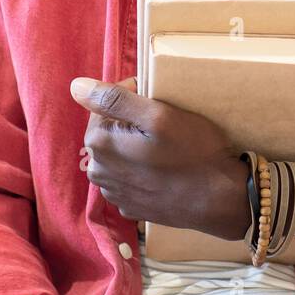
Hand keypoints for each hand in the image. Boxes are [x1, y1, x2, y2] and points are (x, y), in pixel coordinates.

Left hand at [70, 76, 250, 240]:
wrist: (219, 199)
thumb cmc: (192, 152)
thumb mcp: (158, 115)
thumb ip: (114, 99)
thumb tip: (76, 86)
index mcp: (100, 144)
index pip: (103, 105)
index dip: (131, 97)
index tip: (157, 102)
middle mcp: (99, 172)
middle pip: (109, 131)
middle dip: (131, 124)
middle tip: (164, 125)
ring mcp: (114, 194)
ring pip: (118, 155)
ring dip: (135, 147)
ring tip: (166, 147)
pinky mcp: (130, 208)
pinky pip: (128, 178)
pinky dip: (141, 170)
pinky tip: (164, 170)